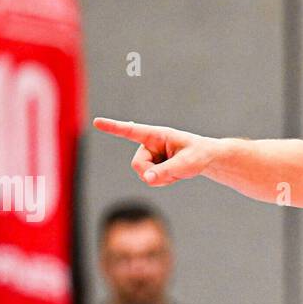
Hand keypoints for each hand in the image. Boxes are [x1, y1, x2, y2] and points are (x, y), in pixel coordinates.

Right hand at [93, 117, 214, 186]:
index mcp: (156, 135)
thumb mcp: (186, 164)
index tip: (97, 122)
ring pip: (144, 175)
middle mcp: (149, 145)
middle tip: (175, 171)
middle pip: (138, 164)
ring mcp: (149, 156)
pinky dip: (164, 181)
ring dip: (162, 178)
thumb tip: (147, 179)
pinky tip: (174, 173)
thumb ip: (167, 171)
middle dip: (153, 173)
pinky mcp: (151, 166)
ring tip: (177, 169)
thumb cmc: (198, 155)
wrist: (205, 159)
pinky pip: (150, 180)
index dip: (113, 127)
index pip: (131, 131)